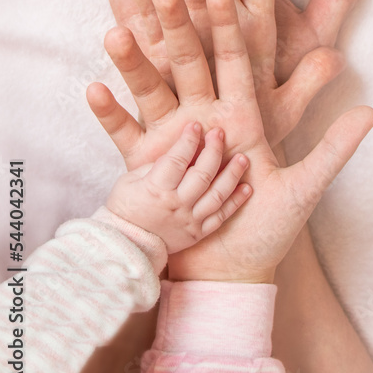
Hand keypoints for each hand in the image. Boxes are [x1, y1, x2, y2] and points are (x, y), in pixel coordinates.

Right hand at [91, 0, 372, 282]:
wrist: (232, 270)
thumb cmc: (268, 226)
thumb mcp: (305, 185)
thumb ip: (335, 148)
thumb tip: (372, 112)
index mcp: (242, 113)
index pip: (235, 58)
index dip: (227, 23)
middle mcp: (204, 117)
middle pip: (190, 61)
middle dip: (179, 24)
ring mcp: (172, 140)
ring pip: (151, 90)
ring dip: (135, 61)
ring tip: (117, 29)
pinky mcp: (147, 170)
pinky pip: (125, 138)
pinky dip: (110, 115)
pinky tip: (93, 88)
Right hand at [106, 121, 250, 253]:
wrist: (125, 247)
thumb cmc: (125, 207)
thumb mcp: (130, 181)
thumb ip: (158, 165)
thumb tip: (182, 149)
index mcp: (156, 189)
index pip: (176, 160)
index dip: (187, 141)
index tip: (196, 125)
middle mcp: (176, 204)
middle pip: (202, 175)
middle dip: (213, 151)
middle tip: (220, 133)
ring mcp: (189, 220)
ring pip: (216, 195)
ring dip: (232, 175)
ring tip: (243, 159)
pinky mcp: (198, 233)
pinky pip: (220, 217)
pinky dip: (235, 202)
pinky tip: (247, 188)